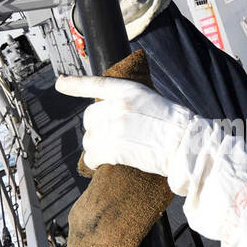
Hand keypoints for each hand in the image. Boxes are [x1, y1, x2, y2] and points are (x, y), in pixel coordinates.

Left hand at [55, 74, 197, 182]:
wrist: (186, 144)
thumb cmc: (178, 126)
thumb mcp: (153, 102)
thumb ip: (131, 103)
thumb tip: (114, 113)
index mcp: (127, 91)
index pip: (94, 84)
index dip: (74, 84)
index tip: (60, 83)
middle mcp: (117, 106)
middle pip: (89, 118)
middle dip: (96, 128)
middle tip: (110, 137)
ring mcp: (113, 128)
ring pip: (89, 139)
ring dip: (96, 146)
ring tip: (112, 152)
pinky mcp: (113, 149)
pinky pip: (92, 156)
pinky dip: (95, 161)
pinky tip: (104, 163)